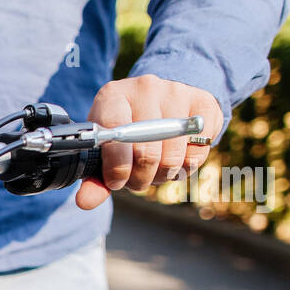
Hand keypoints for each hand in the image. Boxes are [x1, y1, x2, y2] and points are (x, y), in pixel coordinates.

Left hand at [75, 74, 224, 209]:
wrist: (158, 102)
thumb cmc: (125, 132)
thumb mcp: (104, 150)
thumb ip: (94, 178)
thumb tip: (86, 202)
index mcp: (112, 96)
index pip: (116, 132)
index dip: (117, 165)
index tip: (116, 182)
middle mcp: (145, 88)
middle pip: (147, 151)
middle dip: (141, 178)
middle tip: (138, 179)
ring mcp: (177, 92)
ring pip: (174, 156)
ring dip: (164, 175)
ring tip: (156, 169)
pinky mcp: (204, 103)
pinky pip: (199, 150)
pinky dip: (188, 165)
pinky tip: (178, 158)